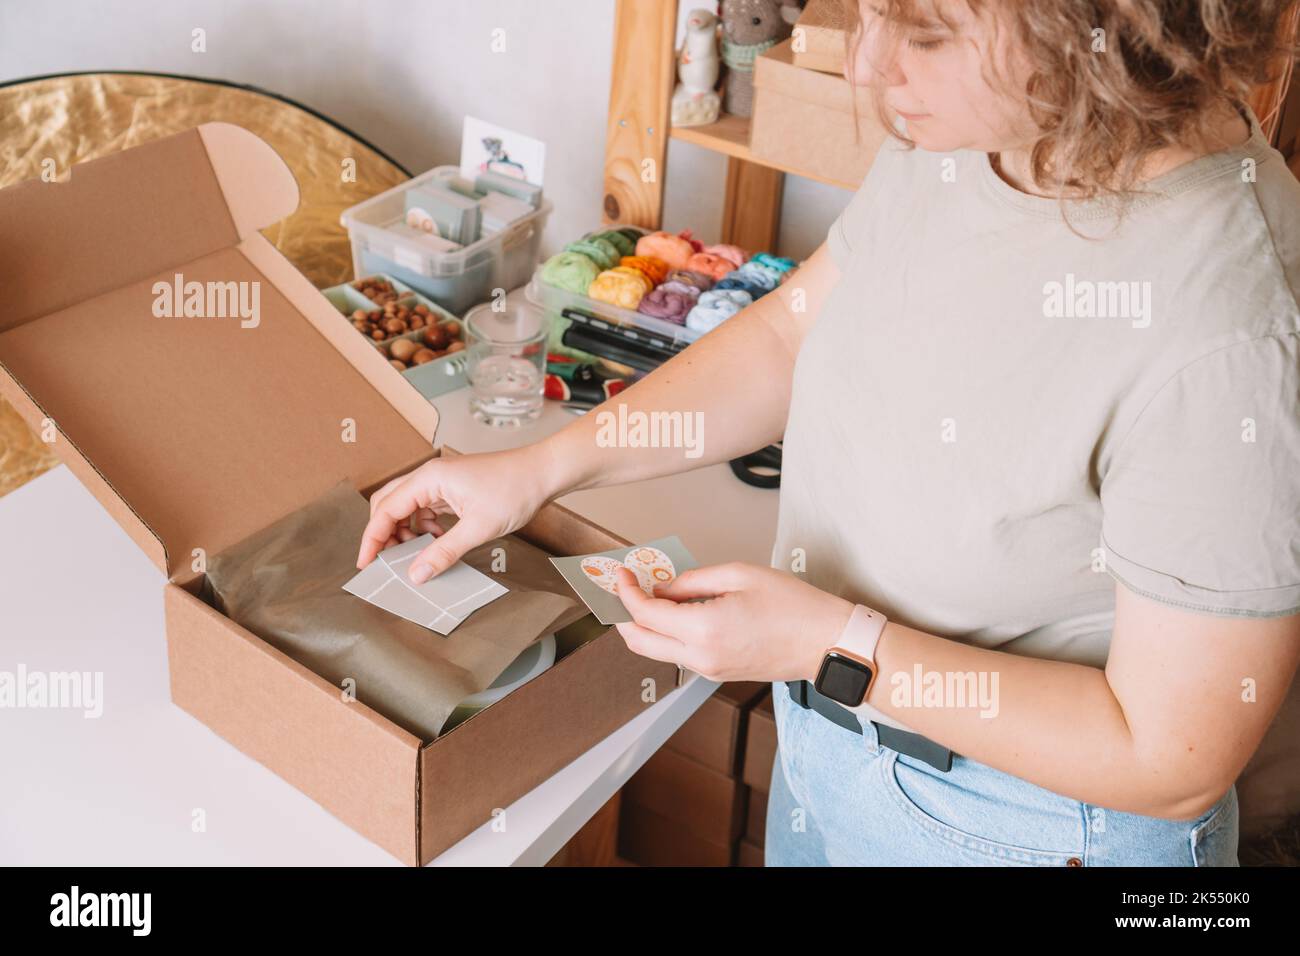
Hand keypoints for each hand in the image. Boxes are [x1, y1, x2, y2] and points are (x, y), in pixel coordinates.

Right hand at [357, 444, 559, 582]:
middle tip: (386, 563)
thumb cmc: (515, 490)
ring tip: (413, 557)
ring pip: (407, 508)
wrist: (543, 473)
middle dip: (383, 534)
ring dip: (405, 532)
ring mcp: (441, 482)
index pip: (385, 510)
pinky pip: (426, 509)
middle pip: (389, 505)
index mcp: (429, 479)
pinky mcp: (453, 488)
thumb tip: (416, 574)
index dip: (372, 539)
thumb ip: (443, 552)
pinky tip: (435, 542)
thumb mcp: (478, 528)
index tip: (366, 564)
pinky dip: (423, 527)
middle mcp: (429, 476)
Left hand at [613, 562, 853, 682]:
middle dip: (623, 615)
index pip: (645, 613)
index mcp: (703, 629)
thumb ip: (692, 581)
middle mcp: (700, 656)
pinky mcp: (718, 673)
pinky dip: (667, 635)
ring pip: (657, 651)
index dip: (627, 591)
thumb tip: (663, 587)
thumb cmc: (794, 606)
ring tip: (650, 595)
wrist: (826, 643)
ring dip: (645, 625)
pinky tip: (675, 612)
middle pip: (639, 642)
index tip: (623, 573)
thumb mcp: (739, 575)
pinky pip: (679, 655)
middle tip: (623, 589)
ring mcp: (708, 670)